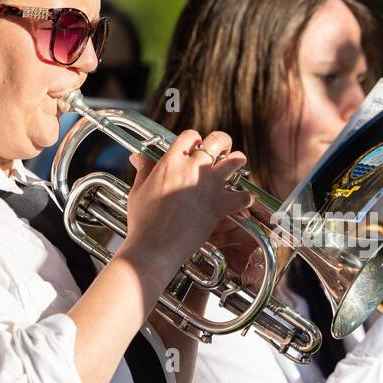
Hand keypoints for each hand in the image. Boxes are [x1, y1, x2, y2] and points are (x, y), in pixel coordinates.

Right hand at [117, 130, 252, 279]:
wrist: (155, 247)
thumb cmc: (143, 222)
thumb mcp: (138, 191)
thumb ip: (144, 170)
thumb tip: (138, 157)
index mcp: (171, 162)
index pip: (190, 136)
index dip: (195, 140)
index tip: (196, 148)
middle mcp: (192, 169)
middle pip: (218, 140)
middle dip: (223, 142)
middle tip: (222, 151)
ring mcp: (208, 185)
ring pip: (236, 161)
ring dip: (238, 162)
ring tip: (236, 166)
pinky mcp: (219, 205)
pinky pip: (243, 195)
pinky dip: (244, 198)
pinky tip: (241, 200)